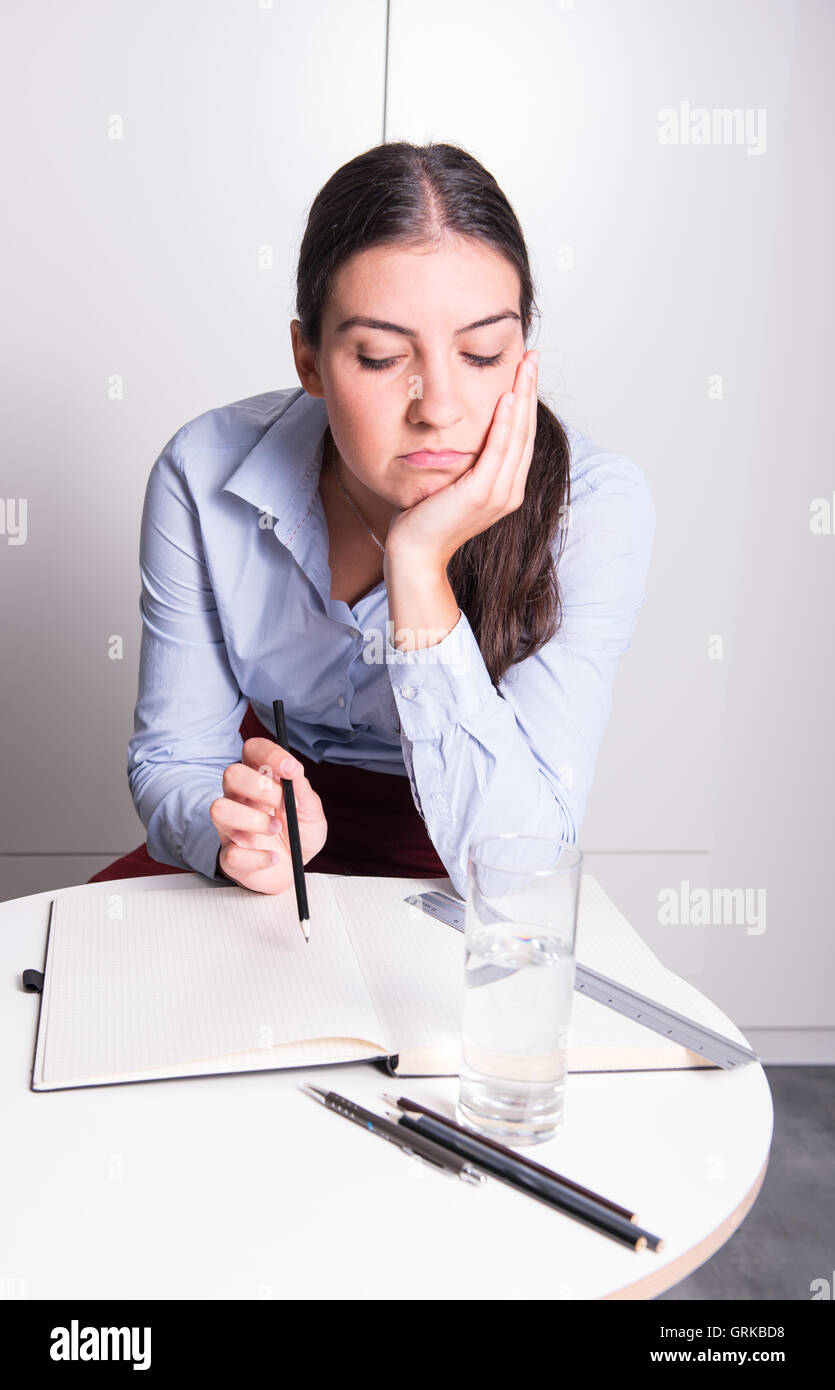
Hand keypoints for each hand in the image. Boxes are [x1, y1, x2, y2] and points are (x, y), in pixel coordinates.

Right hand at [210, 738, 326, 894]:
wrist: (294, 869)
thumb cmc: (298, 834)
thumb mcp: (310, 810)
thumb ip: (302, 790)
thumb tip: (295, 771)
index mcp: (260, 779)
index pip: (252, 750)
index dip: (269, 754)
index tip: (290, 768)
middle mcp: (239, 798)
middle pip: (231, 774)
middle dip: (260, 786)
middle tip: (283, 803)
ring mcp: (230, 826)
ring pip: (220, 809)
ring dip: (253, 820)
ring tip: (275, 829)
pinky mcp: (229, 856)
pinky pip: (231, 853)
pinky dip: (258, 857)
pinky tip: (274, 857)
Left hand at [384, 349, 538, 567]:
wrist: (414, 552)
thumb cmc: (426, 519)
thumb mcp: (452, 482)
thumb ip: (467, 462)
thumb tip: (464, 433)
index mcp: (506, 488)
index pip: (522, 436)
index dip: (526, 400)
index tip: (526, 369)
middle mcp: (509, 490)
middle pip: (526, 430)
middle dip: (530, 390)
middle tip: (533, 355)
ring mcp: (498, 494)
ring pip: (518, 435)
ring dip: (523, 397)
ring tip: (525, 366)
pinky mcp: (480, 494)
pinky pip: (498, 450)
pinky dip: (505, 423)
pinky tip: (507, 397)